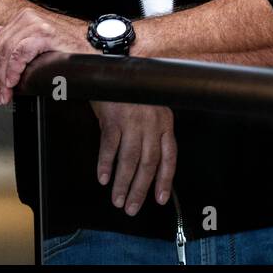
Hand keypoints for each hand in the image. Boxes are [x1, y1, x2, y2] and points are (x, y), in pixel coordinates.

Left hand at [0, 3, 87, 105]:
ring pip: (7, 52)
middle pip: (0, 48)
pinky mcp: (45, 34)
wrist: (88, 59)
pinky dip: (14, 69)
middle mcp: (29, 18)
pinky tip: (14, 81)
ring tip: (6, 93)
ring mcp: (37, 24)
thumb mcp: (33, 45)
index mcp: (24, 18)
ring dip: (3, 77)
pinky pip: (20, 53)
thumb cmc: (64, 54)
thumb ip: (12, 37)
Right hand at [89, 100, 176, 215]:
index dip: (165, 180)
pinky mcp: (113, 117)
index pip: (169, 157)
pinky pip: (109, 146)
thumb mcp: (150, 107)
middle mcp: (151, 123)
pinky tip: (103, 177)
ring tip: (117, 199)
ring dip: (123, 183)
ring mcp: (132, 120)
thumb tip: (147, 164)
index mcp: (165, 121)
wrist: (114, 65)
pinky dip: (105, 164)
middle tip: (132, 207)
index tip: (160, 198)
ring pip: (130, 160)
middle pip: (148, 163)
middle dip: (140, 189)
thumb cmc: (131, 89)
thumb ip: (152, 132)